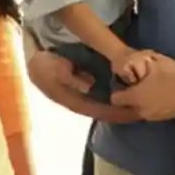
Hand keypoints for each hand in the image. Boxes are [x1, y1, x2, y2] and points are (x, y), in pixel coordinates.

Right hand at [25, 51, 140, 123]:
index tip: (134, 114)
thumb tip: (89, 87)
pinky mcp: (80, 89)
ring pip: (102, 105)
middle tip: (142, 112)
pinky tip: (122, 93)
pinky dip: (111, 97)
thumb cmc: (43, 64)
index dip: (117, 114)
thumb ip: (70, 78)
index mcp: (72, 100)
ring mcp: (78, 96)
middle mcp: (77, 101)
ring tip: (136, 105)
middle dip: (121, 113)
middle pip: (103, 111)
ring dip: (117, 106)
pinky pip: (99, 97)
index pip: (99, 111)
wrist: (32, 59)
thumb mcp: (54, 69)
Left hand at [110, 53, 174, 120]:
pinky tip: (157, 99)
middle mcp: (141, 110)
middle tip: (131, 92)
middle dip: (125, 103)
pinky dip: (150, 109)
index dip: (117, 92)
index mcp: (135, 97)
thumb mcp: (150, 62)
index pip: (115, 99)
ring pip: (138, 113)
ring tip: (146, 94)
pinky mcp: (164, 118)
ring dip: (138, 106)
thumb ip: (135, 64)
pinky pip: (150, 114)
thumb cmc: (170, 72)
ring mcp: (153, 116)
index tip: (122, 86)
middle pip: (124, 111)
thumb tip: (126, 64)